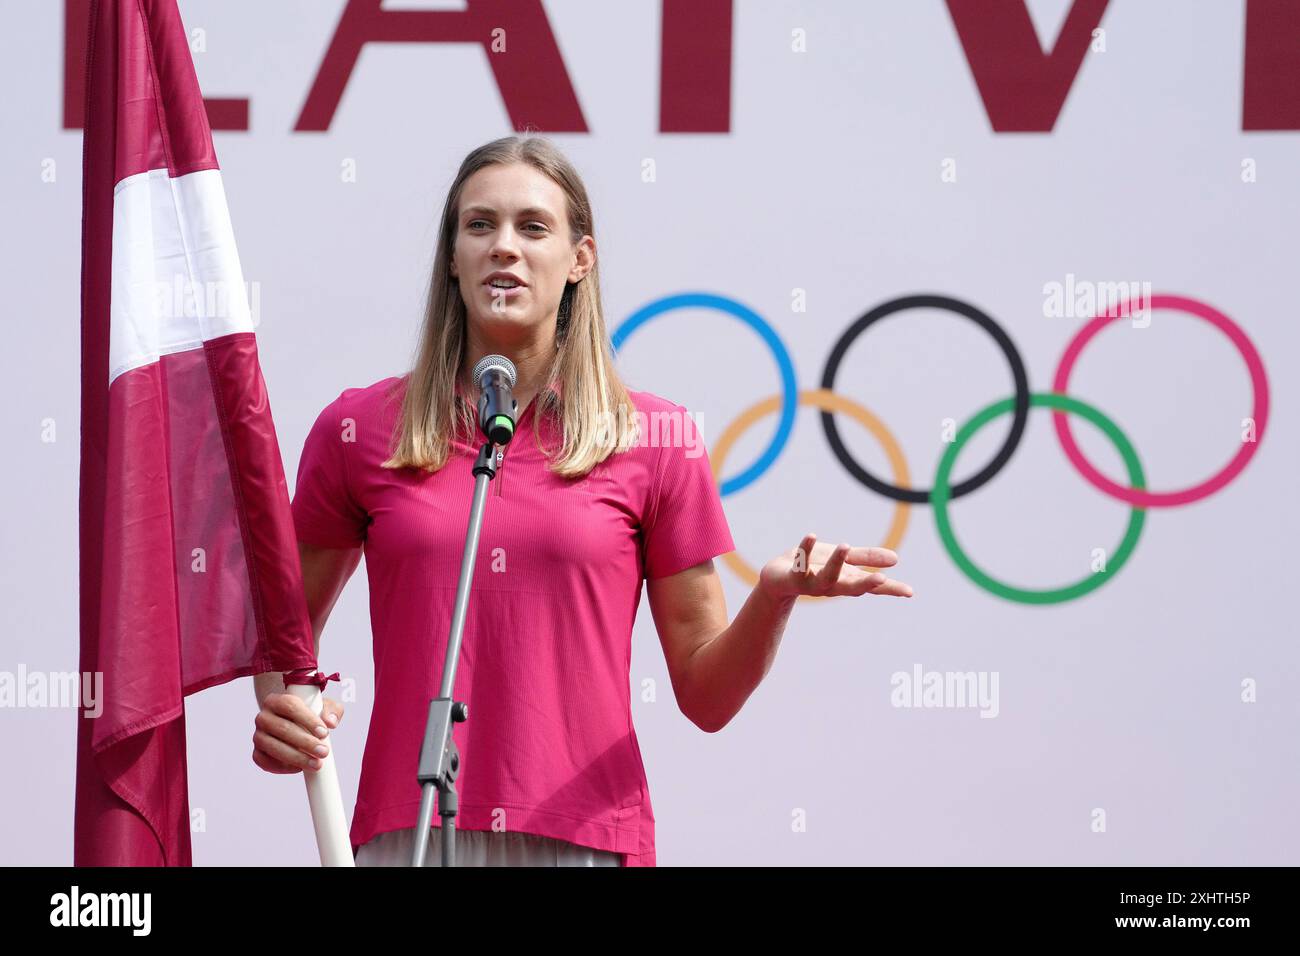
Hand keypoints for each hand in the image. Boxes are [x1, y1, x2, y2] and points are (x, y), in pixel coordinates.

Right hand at [251, 692, 343, 774]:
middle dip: (305, 742)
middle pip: (282, 728)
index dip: (307, 720)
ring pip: (273, 747)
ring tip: (316, 764)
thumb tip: (331, 722)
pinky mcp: (257, 752)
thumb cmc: (311, 714)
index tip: (324, 733)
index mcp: (277, 700)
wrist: (293, 725)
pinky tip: (298, 768)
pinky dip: (282, 767)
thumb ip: (332, 710)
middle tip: (324, 752)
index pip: (290, 706)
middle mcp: (263, 717)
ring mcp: (258, 735)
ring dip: (296, 757)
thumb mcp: (324, 707)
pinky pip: (265, 761)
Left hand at [758, 532, 913, 599]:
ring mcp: (812, 583)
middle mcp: (831, 585)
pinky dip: (804, 549)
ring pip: (826, 577)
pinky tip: (811, 535)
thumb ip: (867, 558)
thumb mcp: (843, 561)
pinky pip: (799, 562)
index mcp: (846, 581)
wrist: (777, 578)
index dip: (891, 590)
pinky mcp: (793, 576)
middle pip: (851, 587)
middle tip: (883, 579)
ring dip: (835, 562)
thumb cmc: (814, 567)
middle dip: (866, 584)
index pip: (872, 588)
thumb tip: (896, 559)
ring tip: (845, 544)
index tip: (910, 592)